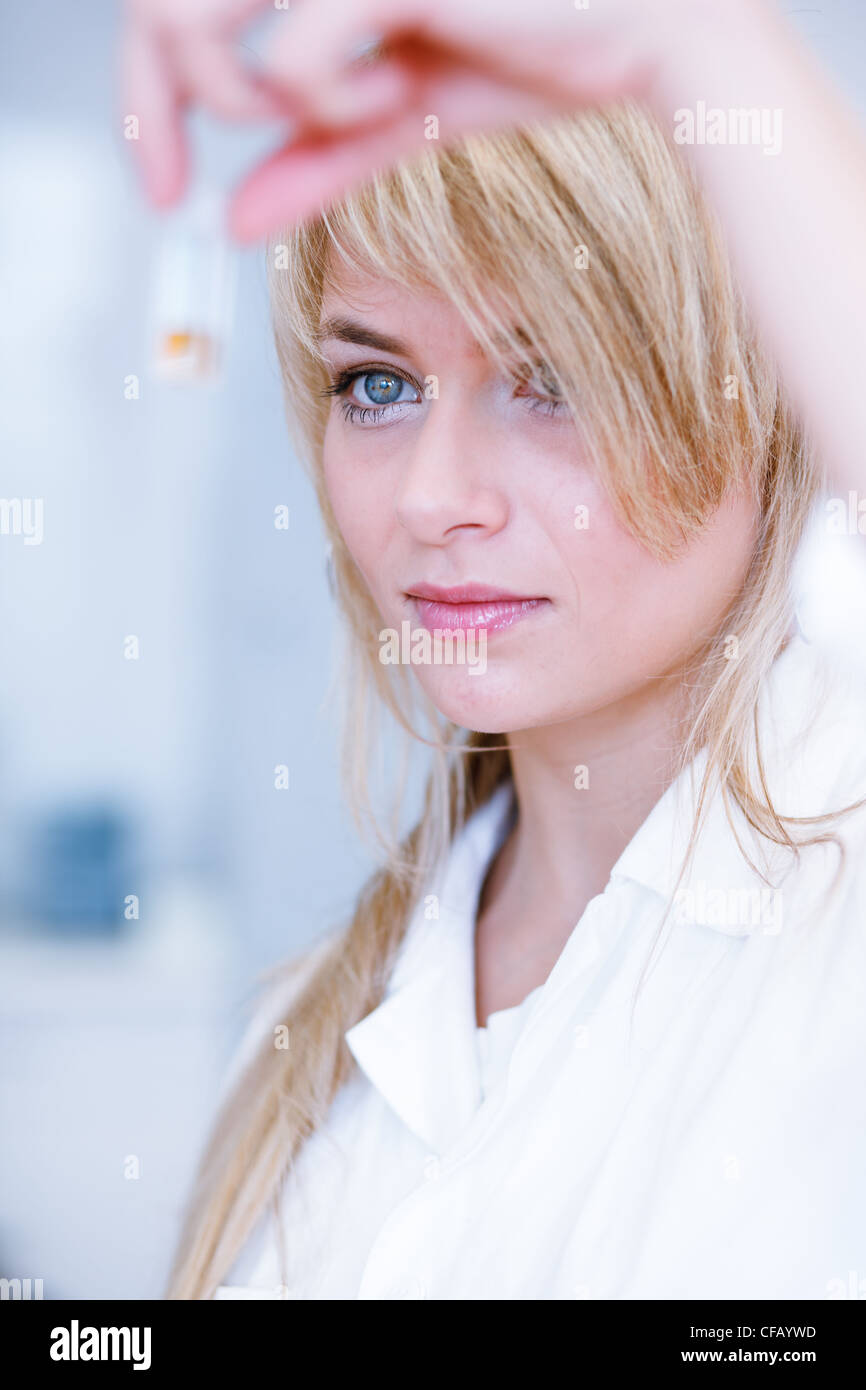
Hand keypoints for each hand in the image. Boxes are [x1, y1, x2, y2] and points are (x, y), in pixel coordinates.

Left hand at [121, 0, 749, 238]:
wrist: (646, 38)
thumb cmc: (537, 52)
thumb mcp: (397, 118)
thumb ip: (314, 158)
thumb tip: (230, 220)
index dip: (145, 89)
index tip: (163, 183)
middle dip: (155, 103)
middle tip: (172, 188)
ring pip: (191, 12)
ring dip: (241, 99)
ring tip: (336, 119)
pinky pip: (289, 58)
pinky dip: (328, 106)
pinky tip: (395, 96)